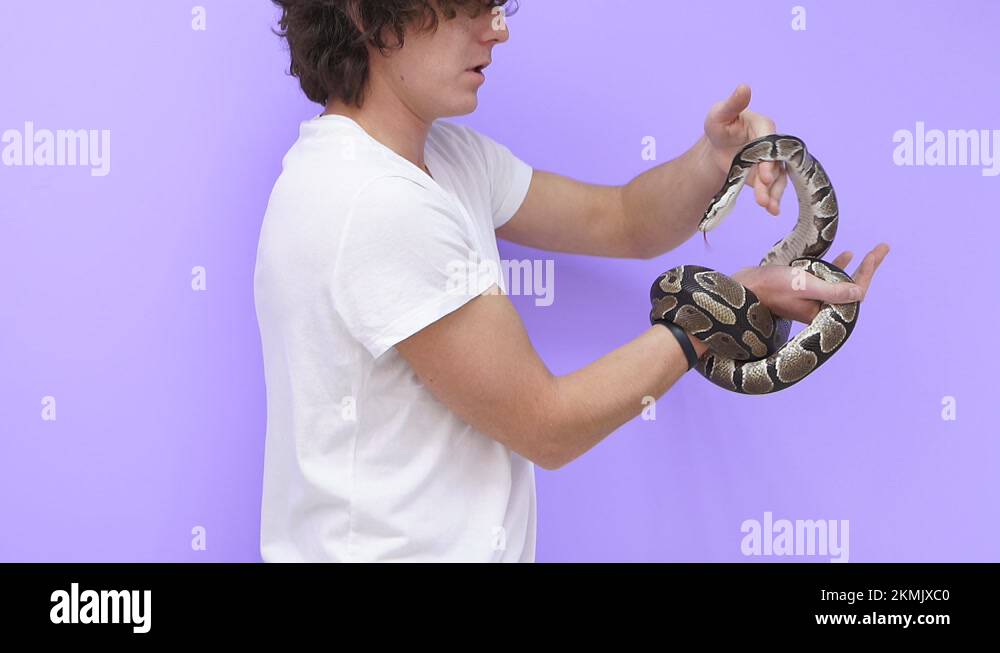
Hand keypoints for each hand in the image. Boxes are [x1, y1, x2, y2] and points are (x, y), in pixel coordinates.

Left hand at [704, 84, 787, 215]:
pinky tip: (772, 210)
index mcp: (763, 125)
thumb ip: (732, 103)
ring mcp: (771, 161)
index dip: (768, 157)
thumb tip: (744, 87)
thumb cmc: (719, 126)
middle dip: (772, 177)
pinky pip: (774, 188)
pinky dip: (773, 199)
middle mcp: (772, 144)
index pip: (770, 141)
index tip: (764, 173)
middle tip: (764, 191)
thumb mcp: (719, 114)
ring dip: (774, 192)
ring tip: (768, 206)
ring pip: (778, 177)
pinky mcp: (767, 176)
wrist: (717, 148)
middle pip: (776, 161)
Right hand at [730, 244, 890, 323]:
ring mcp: (811, 300)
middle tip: (882, 247)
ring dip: (854, 268)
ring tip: (869, 253)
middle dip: (867, 268)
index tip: (876, 252)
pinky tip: (845, 255)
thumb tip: (860, 293)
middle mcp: (819, 308)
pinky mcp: (802, 291)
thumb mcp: (803, 285)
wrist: (742, 287)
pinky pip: (825, 278)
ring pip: (840, 282)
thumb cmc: (770, 287)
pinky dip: (836, 267)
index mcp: (822, 311)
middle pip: (851, 287)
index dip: (867, 272)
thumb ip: (833, 290)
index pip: (855, 293)